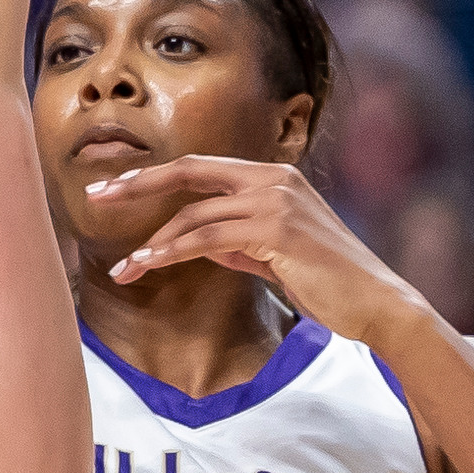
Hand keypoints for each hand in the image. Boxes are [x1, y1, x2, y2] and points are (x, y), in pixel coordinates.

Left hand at [90, 157, 427, 348]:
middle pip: (190, 171)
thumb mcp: (272, 252)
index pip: (202, 168)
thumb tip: (195, 241)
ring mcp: (275, 201)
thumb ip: (236, 240)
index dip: (155, 176)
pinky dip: (173, 251)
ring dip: (153, 242)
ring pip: (195, 214)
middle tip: (96, 196)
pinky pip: (209, 238)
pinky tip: (148, 262)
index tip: (115, 187)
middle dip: (138, 183)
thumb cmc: (326, 282)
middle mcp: (273, 179)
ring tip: (124, 267)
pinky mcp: (276, 230)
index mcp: (273, 176)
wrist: (376, 304)